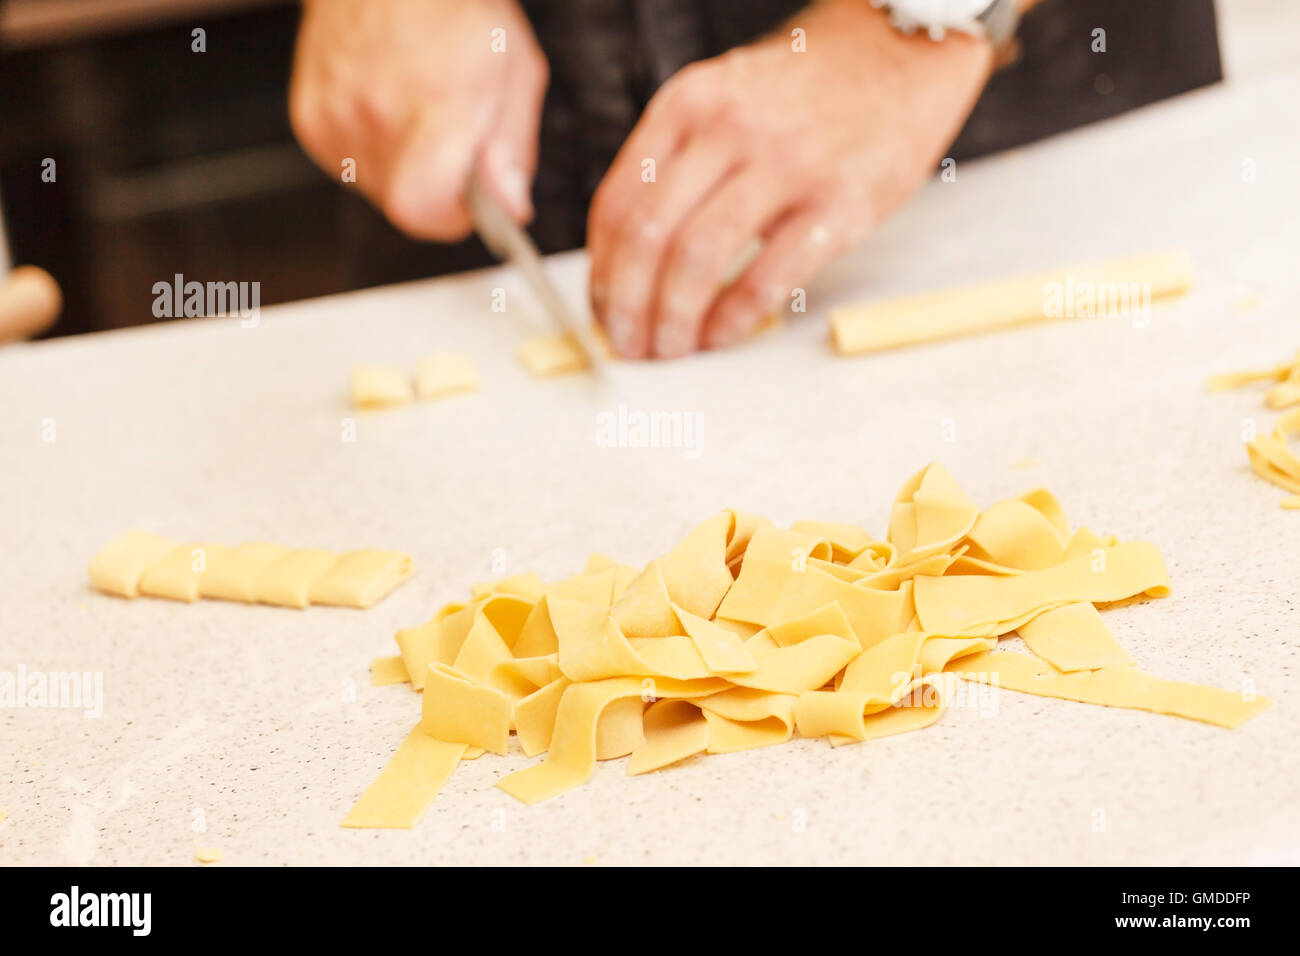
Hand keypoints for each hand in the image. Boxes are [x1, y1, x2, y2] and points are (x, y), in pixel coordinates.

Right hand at [290, 0, 547, 239]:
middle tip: (451, 144)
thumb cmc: (453, 9)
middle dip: (437, 191)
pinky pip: (350, 167)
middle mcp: (376, 111)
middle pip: (405, 207)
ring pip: (379, 190)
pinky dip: (377, 152)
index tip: (471, 199)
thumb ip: (514, 150)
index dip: (453, 217)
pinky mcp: (311, 120)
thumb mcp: (516, 71)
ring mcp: (336, 116)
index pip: (422, 208)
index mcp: (435, 101)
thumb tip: (508, 206)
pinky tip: (389, 109)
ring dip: (407, 171)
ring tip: (418, 115)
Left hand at [587, 0, 993, 357]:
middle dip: (626, 307)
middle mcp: (728, 129)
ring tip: (671, 349)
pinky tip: (721, 335)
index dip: (602, 272)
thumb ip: (677, 161)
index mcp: (687, 104)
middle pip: (648, 237)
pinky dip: (732, 319)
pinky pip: (766, 277)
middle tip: (630, 345)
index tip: (603, 310)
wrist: (903, 51)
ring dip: (672, 320)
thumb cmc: (807, 92)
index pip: (617, 203)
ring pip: (698, 260)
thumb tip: (630, 256)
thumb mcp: (724, 98)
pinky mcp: (839, 204)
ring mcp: (786, 165)